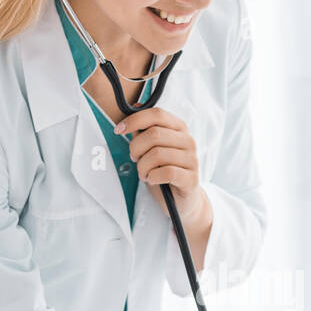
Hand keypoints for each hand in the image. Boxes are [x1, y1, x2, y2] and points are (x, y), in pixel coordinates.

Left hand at [115, 106, 207, 222]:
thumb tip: (132, 111)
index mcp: (179, 128)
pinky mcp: (191, 178)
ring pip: (157, 154)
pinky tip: (152, 180)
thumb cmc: (163, 171)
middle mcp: (188, 141)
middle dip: (136, 148)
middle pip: (154, 134)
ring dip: (143, 166)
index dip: (135, 120)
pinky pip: (167, 172)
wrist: (181, 199)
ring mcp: (192, 159)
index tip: (118, 130)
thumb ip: (143, 131)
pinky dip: (153, 177)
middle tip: (135, 159)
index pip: (156, 114)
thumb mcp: (151, 148)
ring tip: (144, 173)